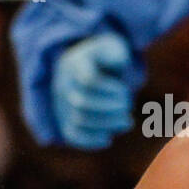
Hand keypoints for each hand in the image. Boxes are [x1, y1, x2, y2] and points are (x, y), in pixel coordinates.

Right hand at [51, 33, 135, 148]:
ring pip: (78, 119)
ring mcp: (61, 102)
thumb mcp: (114, 48)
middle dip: (113, 108)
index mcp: (74, 63)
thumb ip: (116, 54)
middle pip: (83, 102)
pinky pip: (71, 134)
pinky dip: (91, 140)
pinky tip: (107, 138)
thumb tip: (115, 63)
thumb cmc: (107, 58)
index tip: (123, 89)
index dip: (113, 89)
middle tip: (127, 105)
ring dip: (109, 124)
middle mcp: (63, 83)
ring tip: (125, 120)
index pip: (90, 80)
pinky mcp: (65, 119)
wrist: (89, 68)